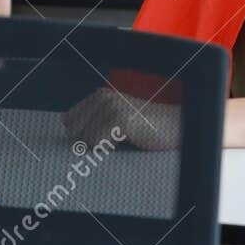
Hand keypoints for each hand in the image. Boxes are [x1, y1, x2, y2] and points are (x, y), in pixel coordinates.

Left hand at [63, 87, 180, 150]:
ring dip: (102, 147)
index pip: (68, 120)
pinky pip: (98, 144)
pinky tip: (127, 139)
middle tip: (113, 140)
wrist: (175, 126)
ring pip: (86, 140)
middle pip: (74, 132)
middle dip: (89, 143)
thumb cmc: (146, 129)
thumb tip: (70, 140)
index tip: (101, 138)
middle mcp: (103, 96)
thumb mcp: (115, 121)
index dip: (81, 135)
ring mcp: (112, 106)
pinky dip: (109, 149)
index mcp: (99, 95)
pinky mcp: (121, 119)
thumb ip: (93, 123)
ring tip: (123, 138)